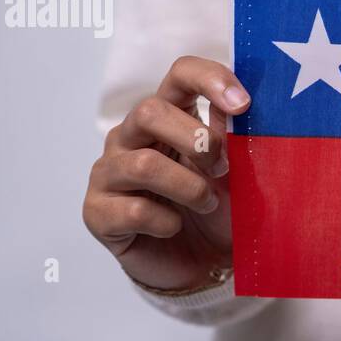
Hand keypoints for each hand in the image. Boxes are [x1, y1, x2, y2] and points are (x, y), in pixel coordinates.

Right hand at [83, 57, 250, 291]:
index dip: (210, 80)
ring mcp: (109, 173)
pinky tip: (174, 228)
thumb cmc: (215, 210)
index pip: (179, 74)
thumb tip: (237, 108)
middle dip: (196, 140)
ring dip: (188, 187)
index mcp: (168, 117)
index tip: (243, 104)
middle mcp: (131, 137)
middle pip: (149, 111)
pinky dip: (167, 222)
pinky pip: (133, 210)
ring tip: (207, 203)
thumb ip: (231, 136)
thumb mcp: (234, 171)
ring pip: (143, 164)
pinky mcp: (97, 212)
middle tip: (221, 169)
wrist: (202, 265)